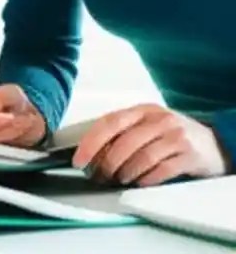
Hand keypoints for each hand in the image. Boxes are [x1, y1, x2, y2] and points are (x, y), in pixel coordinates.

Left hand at [73, 104, 230, 186]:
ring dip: (126, 173)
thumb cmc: (170, 136)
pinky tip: (139, 183)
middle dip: (107, 164)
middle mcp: (159, 120)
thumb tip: (89, 153)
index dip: (91, 143)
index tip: (79, 161)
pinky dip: (145, 179)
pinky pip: (161, 170)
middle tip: (100, 177)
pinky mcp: (190, 155)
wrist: (213, 143)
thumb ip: (123, 132)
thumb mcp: (147, 126)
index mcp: (142, 110)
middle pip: (124, 143)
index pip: (110, 123)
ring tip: (120, 180)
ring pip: (142, 158)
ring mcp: (176, 136)